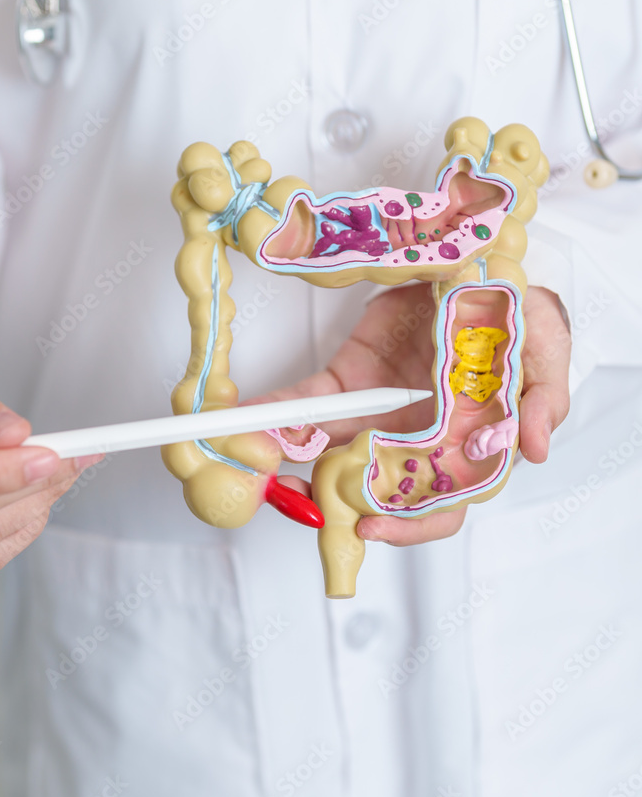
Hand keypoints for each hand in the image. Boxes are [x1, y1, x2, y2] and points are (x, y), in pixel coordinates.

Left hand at [252, 284, 570, 545]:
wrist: (474, 270)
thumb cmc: (517, 322)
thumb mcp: (545, 351)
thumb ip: (545, 398)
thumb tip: (534, 449)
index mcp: (464, 448)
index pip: (436, 505)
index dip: (405, 524)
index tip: (368, 525)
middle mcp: (414, 441)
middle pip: (369, 489)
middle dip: (328, 500)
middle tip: (294, 498)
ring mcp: (377, 413)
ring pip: (330, 452)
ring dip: (292, 461)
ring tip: (257, 458)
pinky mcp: (350, 381)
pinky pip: (310, 401)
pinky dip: (278, 410)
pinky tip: (251, 412)